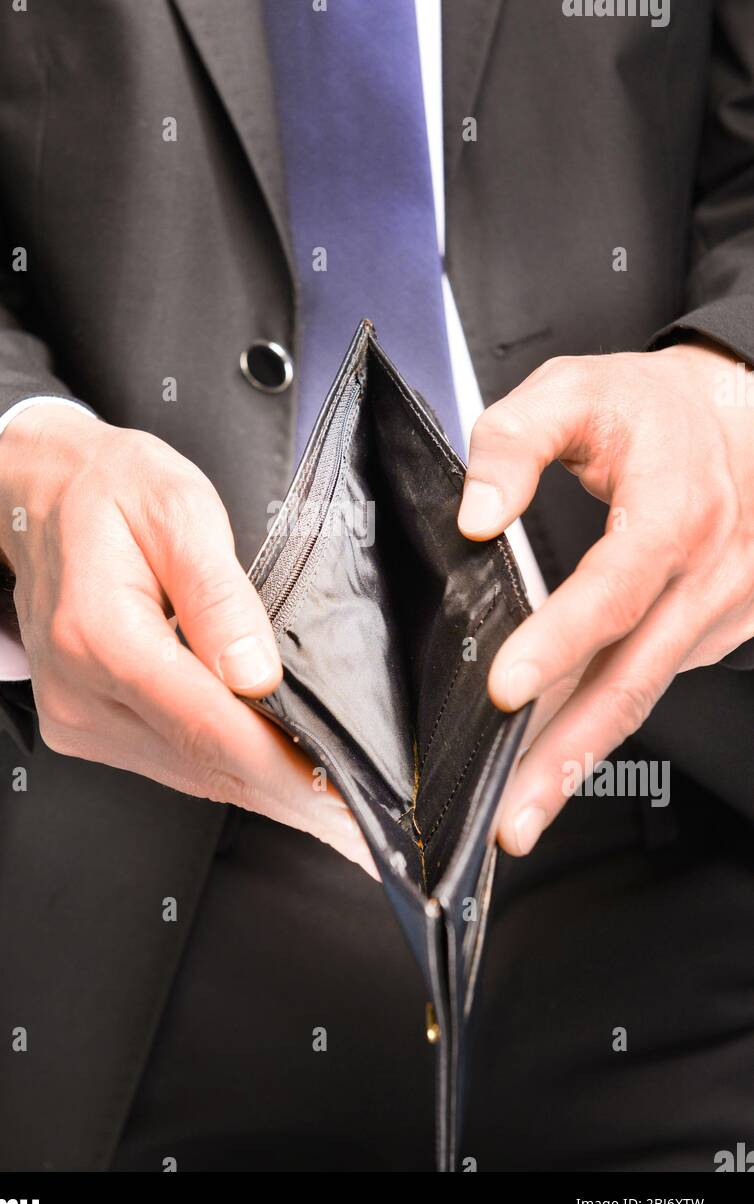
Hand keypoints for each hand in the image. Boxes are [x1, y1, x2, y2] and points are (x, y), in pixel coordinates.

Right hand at [0, 403, 375, 876]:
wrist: (37, 494)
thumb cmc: (112, 490)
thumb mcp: (177, 508)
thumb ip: (218, 594)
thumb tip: (257, 675)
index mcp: (99, 635)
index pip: (206, 725)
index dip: (282, 770)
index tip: (342, 800)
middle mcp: (79, 692)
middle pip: (203, 764)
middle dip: (288, 795)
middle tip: (360, 821)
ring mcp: (76, 717)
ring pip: (190, 775)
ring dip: (264, 791)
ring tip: (335, 805)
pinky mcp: (83, 727)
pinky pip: (170, 763)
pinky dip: (228, 771)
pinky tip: (278, 775)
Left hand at [458, 340, 753, 855]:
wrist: (742, 420)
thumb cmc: (652, 410)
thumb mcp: (578, 388)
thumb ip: (516, 440)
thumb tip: (476, 518)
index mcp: (676, 509)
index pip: (616, 586)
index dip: (561, 639)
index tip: (505, 686)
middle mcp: (706, 575)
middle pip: (632, 679)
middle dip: (565, 753)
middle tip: (510, 815)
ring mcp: (716, 614)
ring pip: (640, 698)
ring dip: (577, 760)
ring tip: (519, 815)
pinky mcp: (707, 635)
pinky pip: (646, 687)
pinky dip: (596, 728)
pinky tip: (550, 760)